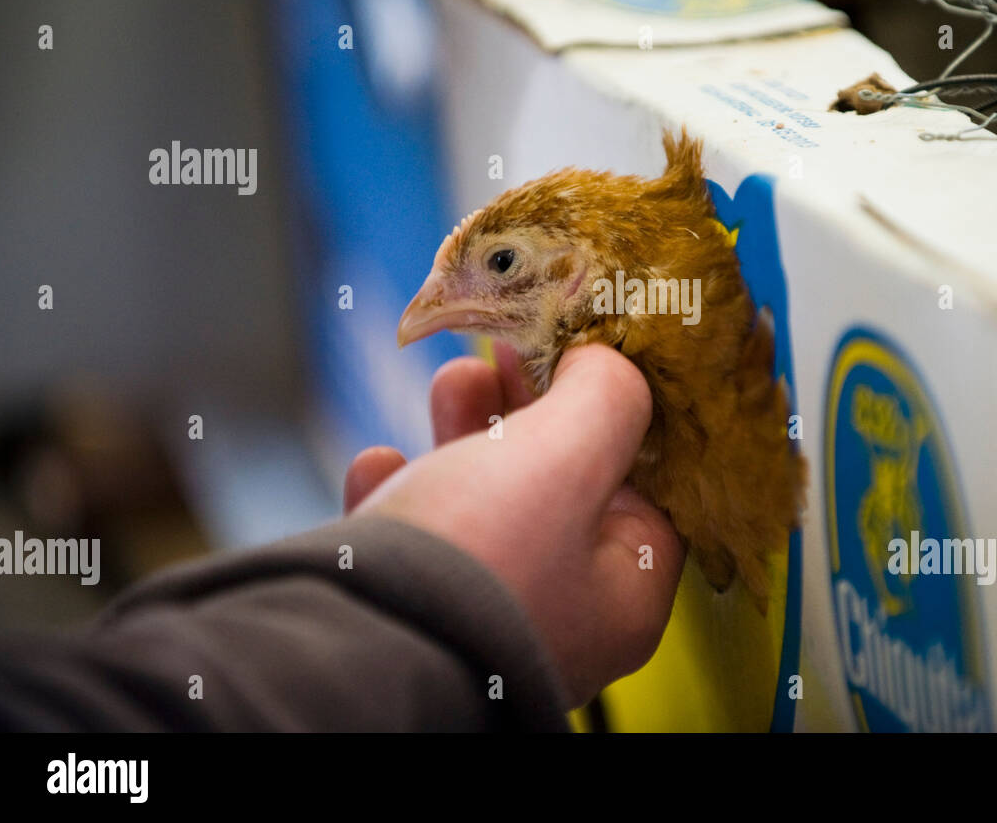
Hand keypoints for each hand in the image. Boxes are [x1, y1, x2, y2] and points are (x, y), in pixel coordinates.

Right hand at [341, 343, 684, 708]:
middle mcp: (561, 614)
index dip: (621, 412)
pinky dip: (401, 487)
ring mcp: (484, 614)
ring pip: (485, 499)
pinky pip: (414, 535)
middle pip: (563, 483)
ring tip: (451, 380)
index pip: (649, 487)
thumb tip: (603, 365)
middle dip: (532, 405)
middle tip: (507, 349)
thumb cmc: (480, 557)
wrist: (347, 648)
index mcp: (621, 593)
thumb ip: (606, 398)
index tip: (582, 352)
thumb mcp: (568, 457)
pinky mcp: (410, 609)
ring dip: (466, 427)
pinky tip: (379, 462)